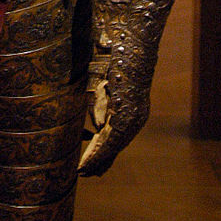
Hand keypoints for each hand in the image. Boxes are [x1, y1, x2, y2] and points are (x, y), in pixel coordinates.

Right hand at [78, 53, 149, 176]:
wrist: (130, 46)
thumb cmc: (115, 61)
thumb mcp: (102, 87)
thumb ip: (100, 107)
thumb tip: (97, 127)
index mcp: (130, 108)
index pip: (116, 133)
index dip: (103, 147)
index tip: (92, 159)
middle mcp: (135, 117)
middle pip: (116, 144)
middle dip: (101, 159)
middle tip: (89, 174)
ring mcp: (132, 118)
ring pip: (113, 147)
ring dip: (97, 160)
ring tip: (84, 172)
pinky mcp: (126, 117)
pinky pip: (111, 142)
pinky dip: (98, 154)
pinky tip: (88, 162)